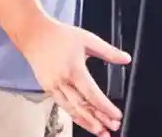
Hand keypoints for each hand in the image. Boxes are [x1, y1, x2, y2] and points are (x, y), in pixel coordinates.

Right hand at [20, 18, 130, 134]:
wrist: (34, 34)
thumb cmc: (60, 36)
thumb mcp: (88, 40)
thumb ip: (109, 52)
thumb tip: (126, 59)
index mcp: (74, 70)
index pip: (92, 94)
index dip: (105, 108)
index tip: (116, 116)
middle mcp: (62, 81)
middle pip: (82, 107)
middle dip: (97, 121)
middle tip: (111, 130)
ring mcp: (53, 86)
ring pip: (71, 110)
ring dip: (86, 123)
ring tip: (99, 131)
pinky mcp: (48, 88)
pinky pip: (63, 105)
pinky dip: (74, 115)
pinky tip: (83, 120)